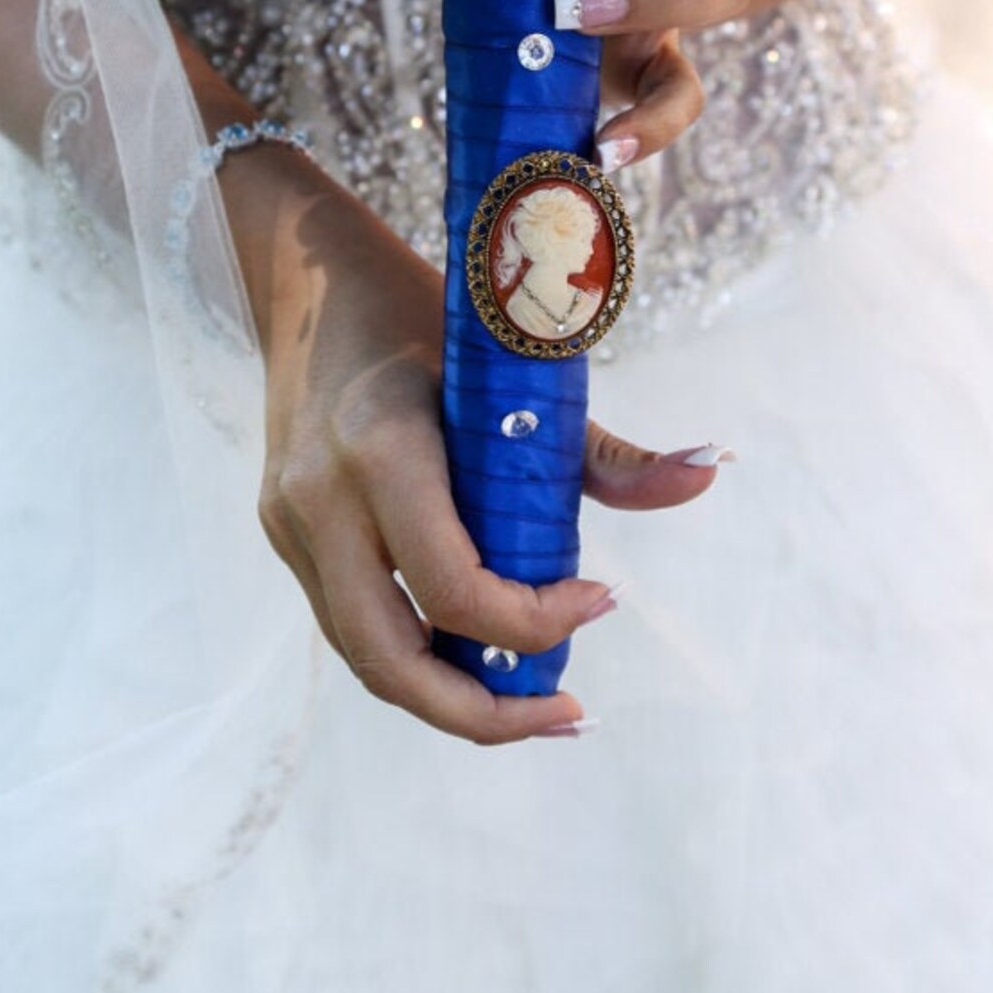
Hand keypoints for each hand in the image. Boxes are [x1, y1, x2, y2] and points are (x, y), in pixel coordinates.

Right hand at [249, 166, 728, 743]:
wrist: (311, 276)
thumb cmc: (430, 316)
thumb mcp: (512, 367)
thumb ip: (605, 446)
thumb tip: (711, 470)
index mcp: (381, 449)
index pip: (456, 589)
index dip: (536, 623)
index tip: (603, 601)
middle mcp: (321, 499)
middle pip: (392, 661)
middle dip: (483, 714)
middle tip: (568, 716)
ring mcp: (289, 523)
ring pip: (364, 658)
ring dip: (447, 697)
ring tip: (531, 702)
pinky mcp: (282, 533)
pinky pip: (348, 622)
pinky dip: (413, 653)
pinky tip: (476, 652)